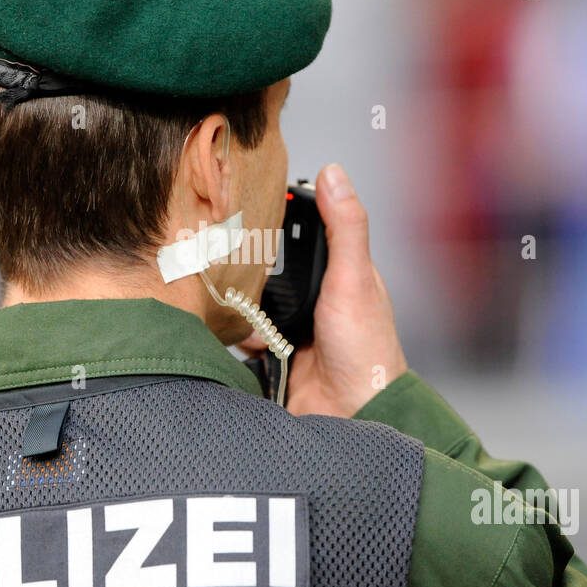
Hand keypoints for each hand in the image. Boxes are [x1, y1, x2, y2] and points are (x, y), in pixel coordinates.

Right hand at [244, 163, 407, 416]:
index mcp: (336, 273)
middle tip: (220, 249)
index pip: (301, 234)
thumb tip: (334, 173)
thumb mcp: (354, 277)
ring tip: (223, 290)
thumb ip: (345, 227)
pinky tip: (240, 333)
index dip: (277, 219)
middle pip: (268, 267)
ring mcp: (291, 326)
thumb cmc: (367, 348)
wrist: (354, 413)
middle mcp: (313, 297)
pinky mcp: (273, 355)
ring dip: (239, 301)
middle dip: (246, 264)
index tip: (245, 202)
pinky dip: (237, 334)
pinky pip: (242, 336)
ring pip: (250, 301)